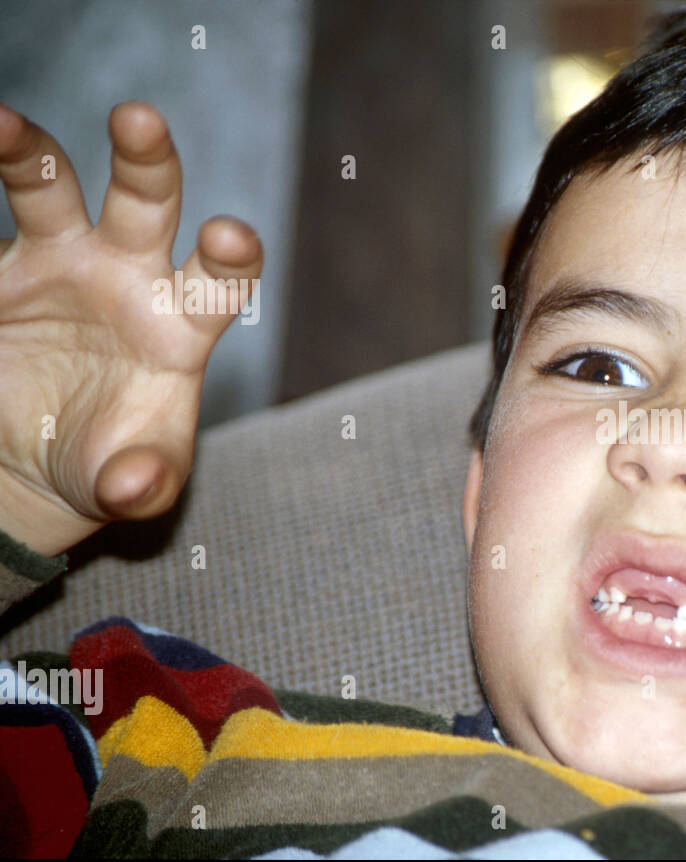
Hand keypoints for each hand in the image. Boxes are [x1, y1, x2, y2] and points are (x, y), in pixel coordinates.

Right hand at [0, 101, 261, 556]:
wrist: (38, 458)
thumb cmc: (111, 463)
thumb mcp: (135, 483)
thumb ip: (145, 482)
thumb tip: (133, 486)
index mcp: (183, 324)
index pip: (221, 279)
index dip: (230, 255)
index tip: (229, 235)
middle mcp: (133, 277)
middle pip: (150, 203)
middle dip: (147, 160)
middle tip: (139, 118)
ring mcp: (71, 262)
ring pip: (60, 190)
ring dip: (38, 155)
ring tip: (7, 125)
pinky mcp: (13, 266)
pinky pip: (6, 208)